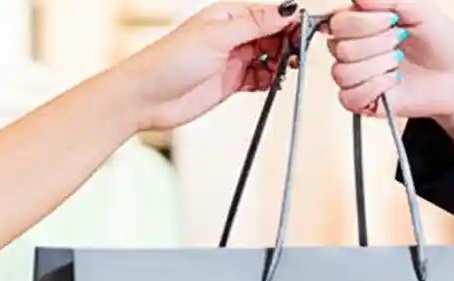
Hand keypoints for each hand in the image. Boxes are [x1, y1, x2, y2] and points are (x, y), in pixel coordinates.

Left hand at [123, 3, 299, 130]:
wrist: (146, 97)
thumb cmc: (169, 61)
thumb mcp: (217, 36)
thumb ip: (255, 24)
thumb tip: (287, 9)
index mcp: (228, 15)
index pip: (269, 13)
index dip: (289, 21)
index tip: (307, 30)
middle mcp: (232, 35)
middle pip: (273, 35)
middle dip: (288, 43)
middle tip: (297, 55)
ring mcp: (232, 59)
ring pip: (270, 57)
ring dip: (281, 63)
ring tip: (285, 70)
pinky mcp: (232, 82)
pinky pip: (260, 79)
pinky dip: (270, 81)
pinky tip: (273, 82)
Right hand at [326, 0, 453, 149]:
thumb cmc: (438, 42)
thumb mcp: (420, 10)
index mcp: (359, 22)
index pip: (337, 21)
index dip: (363, 22)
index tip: (394, 20)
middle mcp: (351, 48)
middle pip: (338, 47)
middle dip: (376, 44)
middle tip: (400, 41)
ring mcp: (353, 76)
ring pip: (342, 73)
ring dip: (378, 66)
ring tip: (398, 62)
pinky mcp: (359, 101)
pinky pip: (349, 97)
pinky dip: (375, 88)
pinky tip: (393, 80)